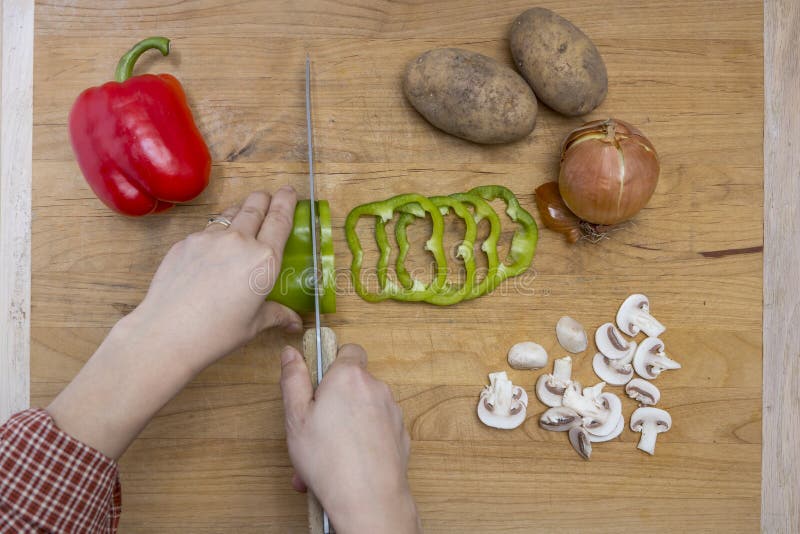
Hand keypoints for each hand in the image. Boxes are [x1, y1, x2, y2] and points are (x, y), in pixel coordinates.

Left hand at [48, 188, 302, 458]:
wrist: (167, 333)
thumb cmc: (216, 333)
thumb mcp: (253, 325)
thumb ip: (276, 314)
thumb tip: (295, 323)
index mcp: (264, 260)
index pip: (280, 218)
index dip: (287, 201)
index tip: (289, 191)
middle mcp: (239, 240)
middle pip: (255, 205)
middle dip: (264, 198)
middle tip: (267, 198)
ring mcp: (209, 238)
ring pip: (229, 214)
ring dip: (240, 212)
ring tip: (241, 221)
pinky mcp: (186, 242)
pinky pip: (206, 230)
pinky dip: (215, 234)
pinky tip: (211, 253)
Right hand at [280, 344, 421, 533]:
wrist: (368, 499)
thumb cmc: (329, 460)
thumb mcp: (296, 417)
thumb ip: (293, 379)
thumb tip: (291, 354)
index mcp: (349, 377)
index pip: (349, 350)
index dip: (333, 364)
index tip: (319, 383)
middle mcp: (376, 388)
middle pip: (354, 384)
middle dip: (334, 402)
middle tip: (314, 429)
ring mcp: (392, 411)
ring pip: (364, 409)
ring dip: (346, 425)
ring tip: (325, 455)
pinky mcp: (400, 434)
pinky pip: (377, 429)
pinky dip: (363, 440)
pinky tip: (346, 462)